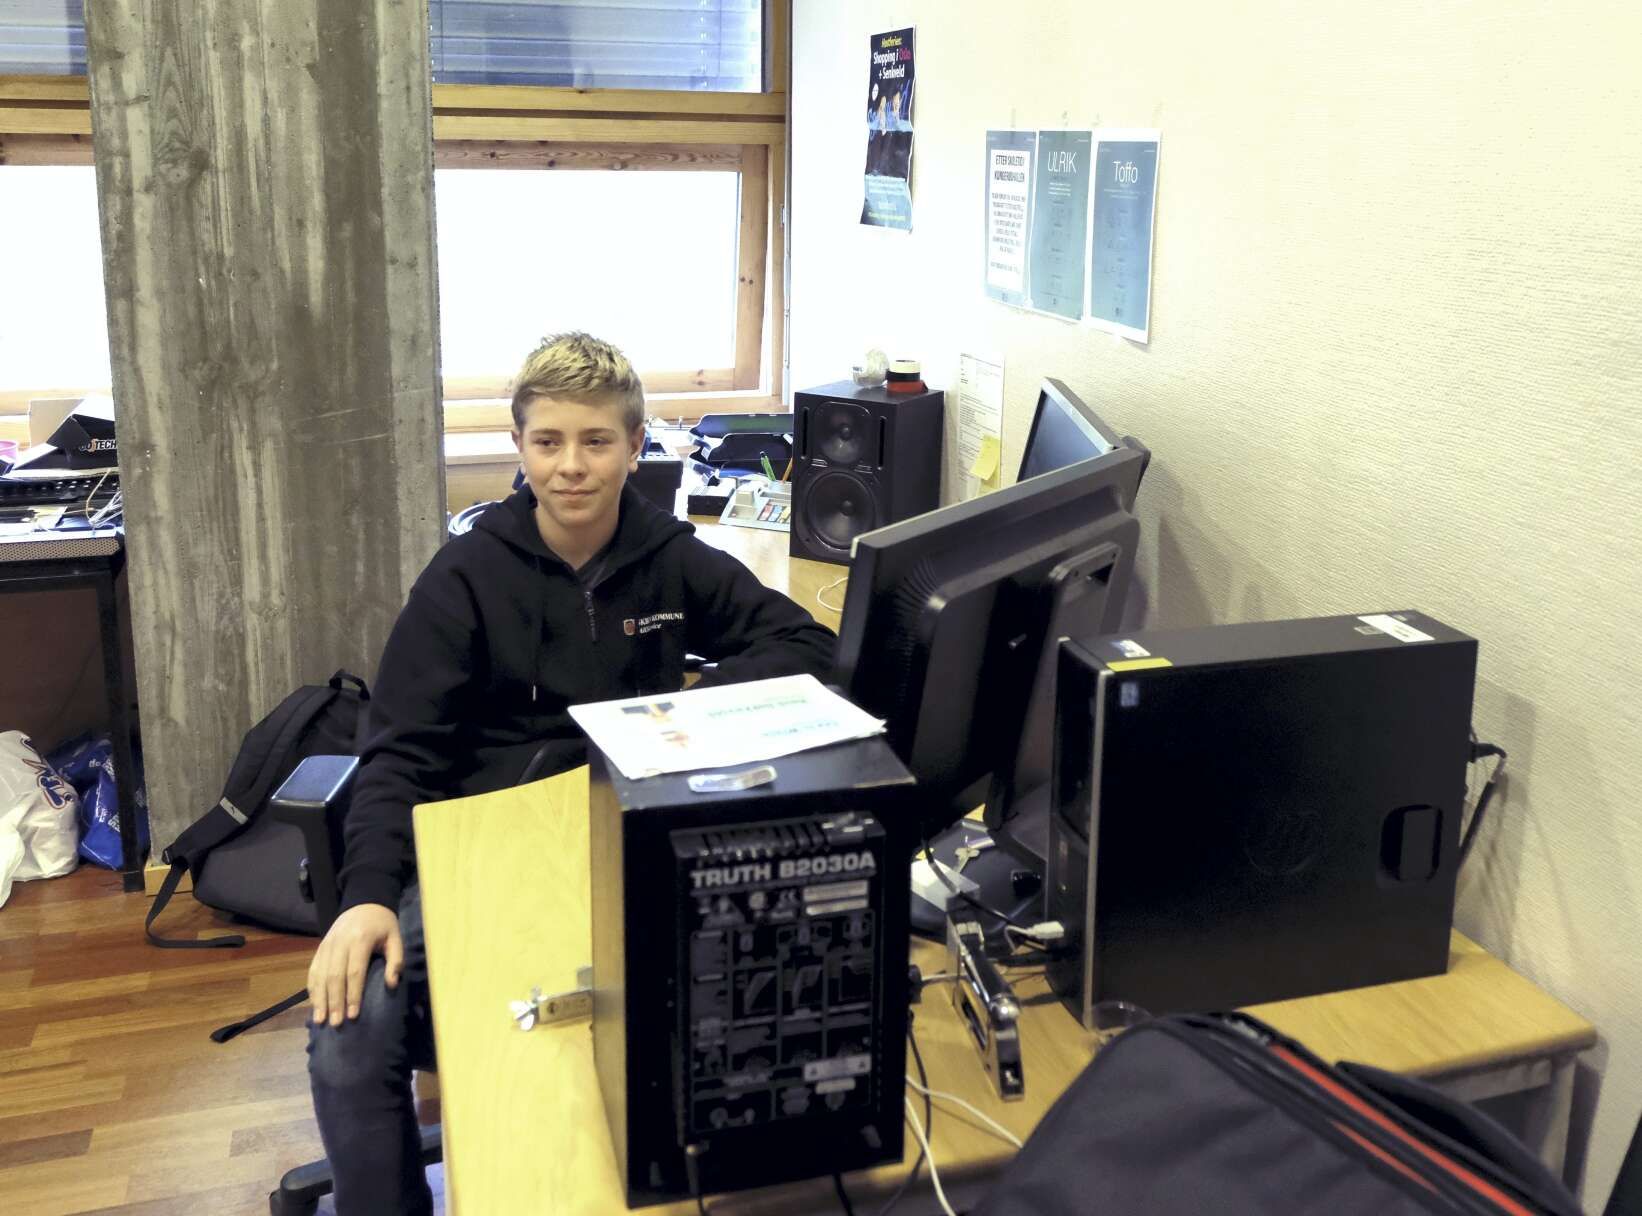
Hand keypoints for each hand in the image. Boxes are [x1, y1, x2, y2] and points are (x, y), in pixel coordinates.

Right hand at [308, 902, 402, 1027]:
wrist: (364, 904)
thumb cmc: (383, 925)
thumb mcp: (396, 938)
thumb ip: (396, 960)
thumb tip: (391, 984)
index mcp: (360, 939)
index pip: (355, 971)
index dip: (353, 994)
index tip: (353, 1015)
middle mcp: (340, 942)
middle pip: (335, 976)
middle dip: (335, 1002)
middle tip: (336, 1024)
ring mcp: (327, 944)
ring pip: (320, 975)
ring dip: (320, 999)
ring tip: (320, 1020)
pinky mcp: (320, 947)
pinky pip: (313, 970)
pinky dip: (313, 989)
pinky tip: (315, 1005)